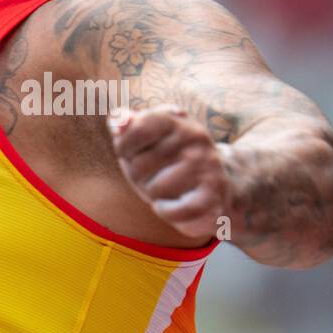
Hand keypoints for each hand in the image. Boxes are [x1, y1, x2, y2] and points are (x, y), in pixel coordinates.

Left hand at [106, 104, 229, 240]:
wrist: (215, 186)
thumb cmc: (168, 162)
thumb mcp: (145, 140)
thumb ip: (126, 125)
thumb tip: (117, 123)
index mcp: (176, 120)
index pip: (138, 128)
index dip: (123, 146)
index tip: (128, 153)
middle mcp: (195, 138)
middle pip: (139, 165)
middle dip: (139, 177)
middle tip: (155, 175)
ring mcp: (207, 165)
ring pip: (155, 190)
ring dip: (154, 196)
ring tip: (168, 189)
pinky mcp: (213, 193)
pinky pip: (176, 210)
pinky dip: (166, 212)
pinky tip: (170, 206)